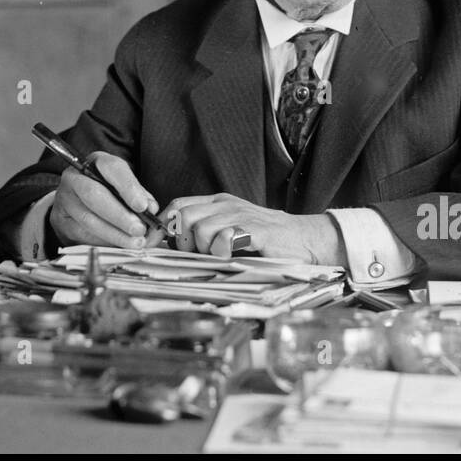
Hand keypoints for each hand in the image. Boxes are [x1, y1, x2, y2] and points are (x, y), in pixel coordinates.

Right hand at [49, 153, 164, 249]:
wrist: (73, 201)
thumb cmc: (104, 190)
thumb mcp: (122, 185)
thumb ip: (138, 195)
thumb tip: (151, 209)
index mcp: (96, 162)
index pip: (112, 169)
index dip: (128, 187)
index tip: (143, 206)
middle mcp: (76, 177)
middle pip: (95, 195)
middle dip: (120, 215)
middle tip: (139, 229)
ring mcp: (65, 199)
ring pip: (89, 219)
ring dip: (115, 233)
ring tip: (134, 241)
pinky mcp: (61, 220)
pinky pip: (83, 234)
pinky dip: (104, 241)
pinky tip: (119, 244)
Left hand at [160, 194, 340, 261]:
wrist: (306, 239)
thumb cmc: (267, 241)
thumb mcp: (232, 232)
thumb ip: (206, 235)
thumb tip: (175, 249)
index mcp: (219, 203)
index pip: (178, 205)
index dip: (162, 225)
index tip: (154, 245)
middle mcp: (227, 205)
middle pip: (184, 215)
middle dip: (182, 241)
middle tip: (197, 255)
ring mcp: (241, 215)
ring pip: (201, 228)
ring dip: (203, 249)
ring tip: (219, 257)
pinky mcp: (256, 230)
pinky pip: (225, 236)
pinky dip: (222, 250)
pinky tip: (232, 256)